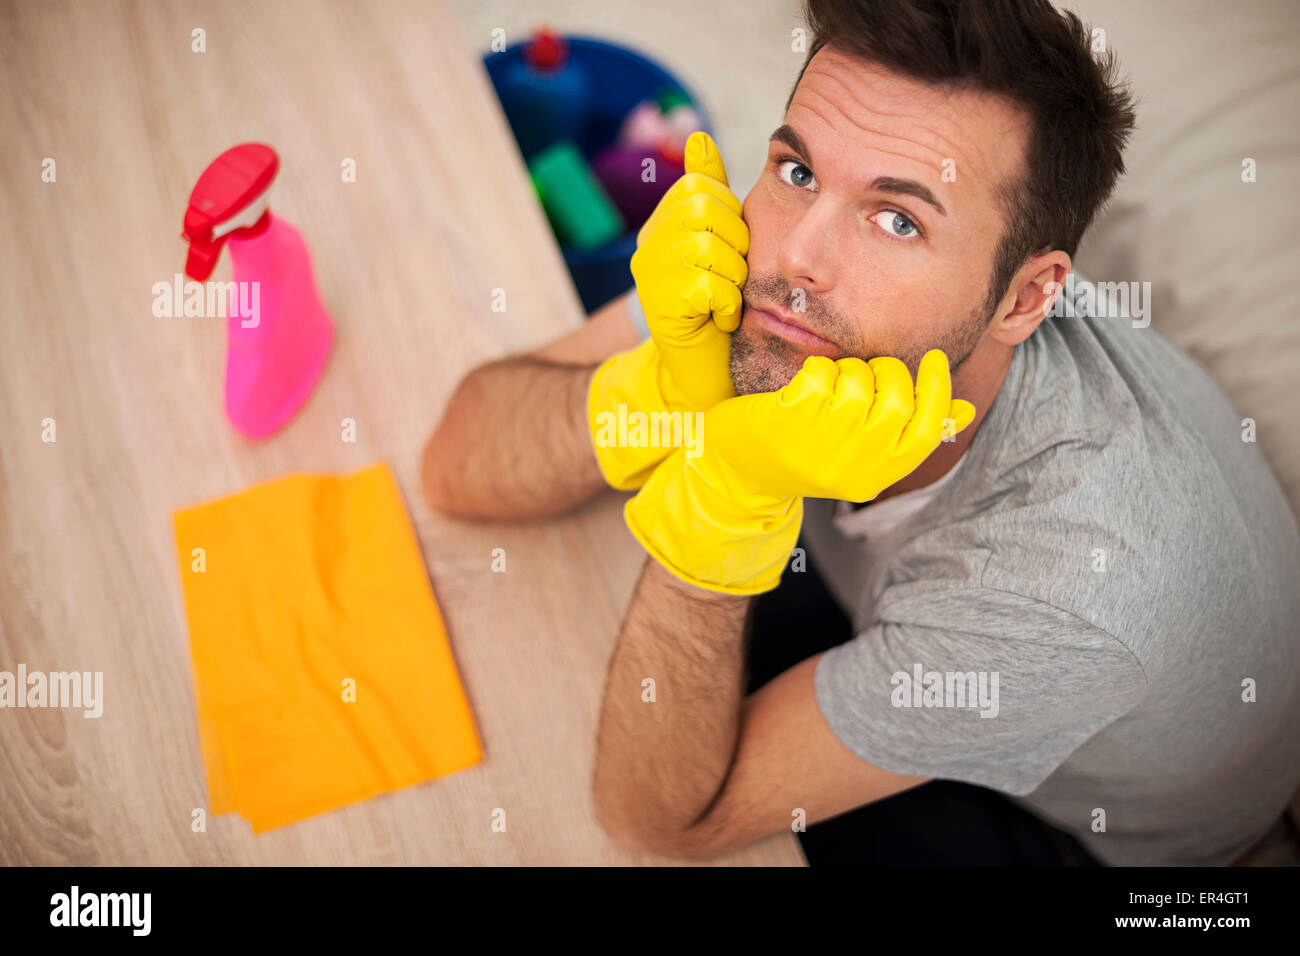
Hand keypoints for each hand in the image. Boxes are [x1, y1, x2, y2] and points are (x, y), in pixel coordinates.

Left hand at [624, 350, 976, 593]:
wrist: (737, 476)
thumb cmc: (806, 455)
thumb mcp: (860, 455)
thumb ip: (907, 433)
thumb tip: (965, 409)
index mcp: (878, 475)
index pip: (930, 432)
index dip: (939, 391)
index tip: (936, 360)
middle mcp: (854, 464)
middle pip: (900, 399)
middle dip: (889, 372)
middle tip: (868, 374)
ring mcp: (821, 442)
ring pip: (861, 382)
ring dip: (849, 370)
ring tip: (831, 386)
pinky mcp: (789, 420)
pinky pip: (822, 372)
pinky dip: (816, 369)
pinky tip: (803, 388)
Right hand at [630, 130, 746, 408]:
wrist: (708, 368)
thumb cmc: (719, 302)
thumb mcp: (720, 240)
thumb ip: (710, 189)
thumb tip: (698, 135)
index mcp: (663, 221)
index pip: (702, 184)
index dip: (729, 213)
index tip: (730, 245)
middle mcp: (648, 243)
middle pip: (705, 208)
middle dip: (734, 243)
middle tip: (731, 275)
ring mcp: (649, 274)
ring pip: (709, 247)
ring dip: (733, 277)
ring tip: (725, 298)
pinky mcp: (659, 305)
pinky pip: (708, 285)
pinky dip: (726, 305)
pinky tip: (719, 319)